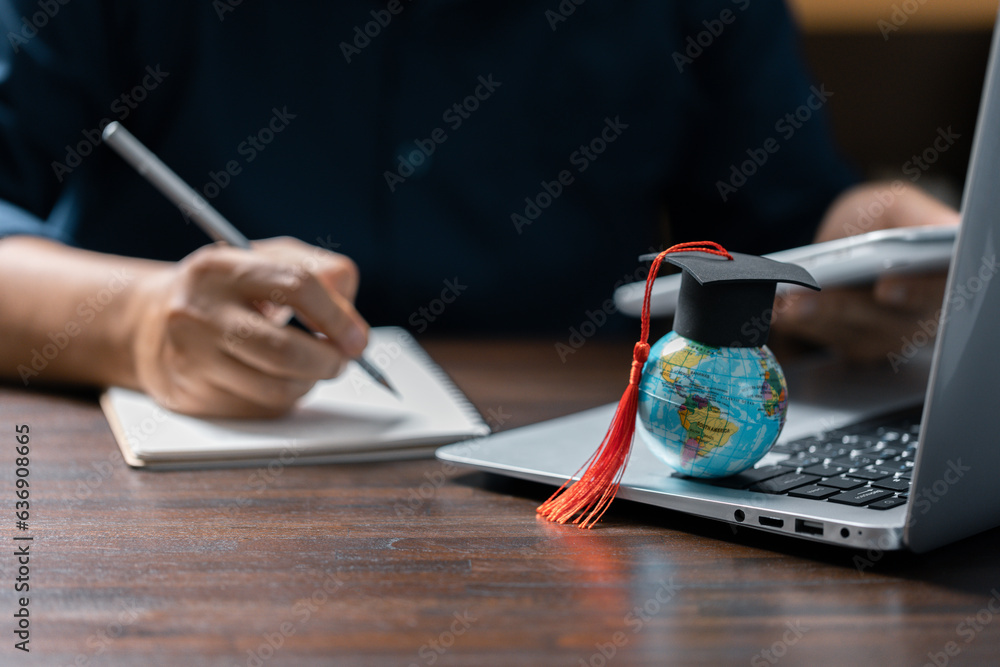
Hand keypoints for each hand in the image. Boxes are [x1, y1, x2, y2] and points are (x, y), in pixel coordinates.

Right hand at [129, 237, 367, 416]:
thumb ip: (320, 273)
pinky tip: (276, 378)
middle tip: (341, 360)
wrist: (153, 323)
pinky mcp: (193, 395)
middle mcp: (199, 312)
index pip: (295, 286)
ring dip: (309, 382)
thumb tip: (352, 323)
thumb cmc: (230, 291)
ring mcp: (191, 357)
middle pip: (285, 351)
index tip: (357, 339)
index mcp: (221, 268)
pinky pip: (260, 408)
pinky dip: (284, 397)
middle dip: (328, 361)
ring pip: (276, 388)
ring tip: (310, 367)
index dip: (337, 316)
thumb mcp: (269, 261)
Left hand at [773, 182, 959, 361]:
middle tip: (808, 298)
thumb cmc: (874, 221)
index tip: (885, 287)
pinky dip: (800, 327)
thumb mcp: (894, 205)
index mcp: (944, 277)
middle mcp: (922, 314)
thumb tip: (945, 230)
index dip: (917, 292)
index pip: (942, 290)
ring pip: (853, 338)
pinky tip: (778, 311)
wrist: (840, 243)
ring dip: (814, 320)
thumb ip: (916, 217)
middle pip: (890, 323)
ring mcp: (887, 336)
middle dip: (844, 308)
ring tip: (784, 303)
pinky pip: (828, 344)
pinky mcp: (854, 347)